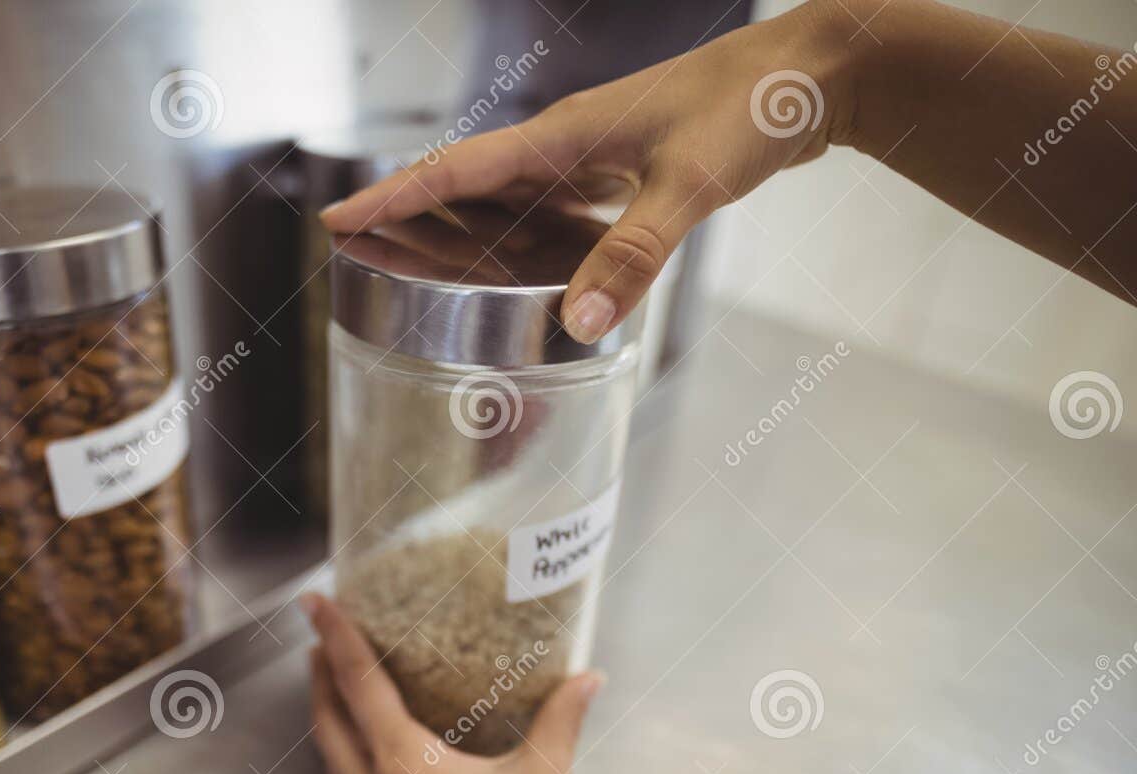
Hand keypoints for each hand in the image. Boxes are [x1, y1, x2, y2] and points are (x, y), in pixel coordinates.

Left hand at [302, 592, 604, 773]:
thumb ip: (561, 720)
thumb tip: (587, 679)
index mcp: (406, 767)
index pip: (358, 685)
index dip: (337, 638)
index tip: (316, 604)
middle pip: (329, 723)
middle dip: (322, 678)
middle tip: (322, 642)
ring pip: (331, 767)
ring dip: (329, 725)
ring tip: (336, 696)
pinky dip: (345, 769)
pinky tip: (366, 769)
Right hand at [320, 0, 855, 342]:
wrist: (815, 71)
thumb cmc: (752, 110)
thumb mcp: (690, 186)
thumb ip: (633, 256)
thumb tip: (576, 325)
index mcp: (563, 138)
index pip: (455, 172)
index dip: (393, 200)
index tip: (336, 222)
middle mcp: (565, 143)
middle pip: (465, 186)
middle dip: (407, 218)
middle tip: (353, 251)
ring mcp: (593, 154)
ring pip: (505, 197)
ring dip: (459, 229)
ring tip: (413, 262)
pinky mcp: (623, 167)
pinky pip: (551, 206)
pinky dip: (521, 235)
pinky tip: (522, 262)